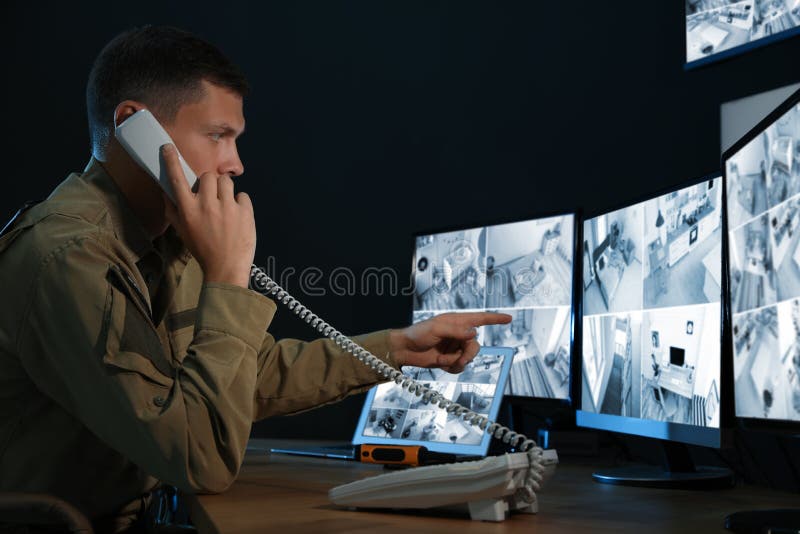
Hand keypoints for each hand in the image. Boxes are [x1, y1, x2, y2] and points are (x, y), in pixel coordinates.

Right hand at [161, 144, 255, 287]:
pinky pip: (242, 195)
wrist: (226, 269)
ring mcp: (227, 208)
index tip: (168, 147)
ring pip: (226, 181)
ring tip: (225, 205)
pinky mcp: (245, 212)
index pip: (177, 179)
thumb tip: (166, 192)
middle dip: (210, 182)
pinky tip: (237, 216)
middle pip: (208, 175)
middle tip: (212, 195)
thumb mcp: (182, 232)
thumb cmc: (202, 250)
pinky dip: (240, 203)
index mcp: (188, 211)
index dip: (172, 161)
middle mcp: (207, 206)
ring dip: (225, 190)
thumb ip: (173, 211)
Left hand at [389, 312, 511, 373]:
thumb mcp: (436, 328)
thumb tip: (474, 332)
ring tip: (443, 360)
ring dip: (457, 361)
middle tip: (459, 359)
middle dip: (468, 354)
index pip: (480, 319)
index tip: (508, 318)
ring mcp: (455, 347)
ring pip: (469, 358)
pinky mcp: (450, 359)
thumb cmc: (418, 333)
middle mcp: (459, 334)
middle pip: (475, 346)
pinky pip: (460, 366)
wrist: (405, 350)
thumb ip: (456, 330)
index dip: (495, 318)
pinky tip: (441, 364)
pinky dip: (452, 367)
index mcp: (457, 321)